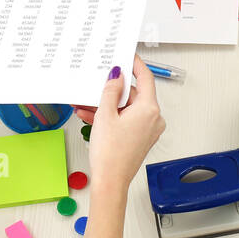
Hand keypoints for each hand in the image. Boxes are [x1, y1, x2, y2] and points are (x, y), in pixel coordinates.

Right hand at [80, 56, 164, 192]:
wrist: (110, 182)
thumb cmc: (111, 154)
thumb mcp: (105, 115)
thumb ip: (111, 91)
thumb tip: (116, 76)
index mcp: (149, 110)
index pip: (146, 78)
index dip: (135, 64)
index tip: (127, 55)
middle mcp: (153, 119)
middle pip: (133, 94)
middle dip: (111, 90)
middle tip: (95, 84)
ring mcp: (148, 129)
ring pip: (126, 108)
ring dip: (106, 105)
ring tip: (85, 103)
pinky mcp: (140, 137)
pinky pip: (126, 120)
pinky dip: (110, 117)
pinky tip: (90, 115)